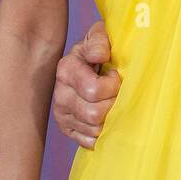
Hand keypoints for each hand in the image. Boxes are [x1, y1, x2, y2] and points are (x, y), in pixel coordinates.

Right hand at [52, 20, 119, 148]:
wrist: (87, 63)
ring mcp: (62, 114)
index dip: (113, 85)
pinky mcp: (68, 129)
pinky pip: (89, 142)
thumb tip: (100, 56)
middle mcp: (61, 95)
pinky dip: (102, 134)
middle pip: (95, 114)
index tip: (116, 76)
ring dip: (111, 119)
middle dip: (114, 104)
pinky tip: (108, 119)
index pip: (94, 90)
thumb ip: (99, 41)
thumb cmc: (99, 49)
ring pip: (94, 130)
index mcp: (67, 70)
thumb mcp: (99, 37)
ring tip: (114, 103)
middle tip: (119, 93)